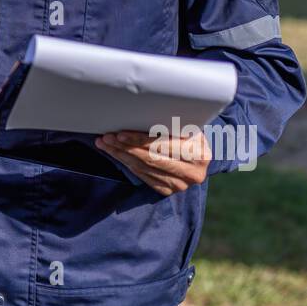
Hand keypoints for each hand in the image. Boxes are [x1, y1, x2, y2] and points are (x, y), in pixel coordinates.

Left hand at [94, 127, 211, 195]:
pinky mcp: (169, 191)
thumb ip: (168, 123)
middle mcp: (192, 173)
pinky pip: (143, 177)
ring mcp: (180, 185)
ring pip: (144, 169)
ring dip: (121, 156)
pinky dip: (127, 165)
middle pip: (151, 159)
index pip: (162, 146)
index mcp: (198, 153)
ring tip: (105, 144)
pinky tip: (116, 154)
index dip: (139, 140)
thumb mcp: (186, 125)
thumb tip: (135, 114)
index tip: (120, 134)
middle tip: (106, 138)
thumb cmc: (189, 132)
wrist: (201, 153)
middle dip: (125, 148)